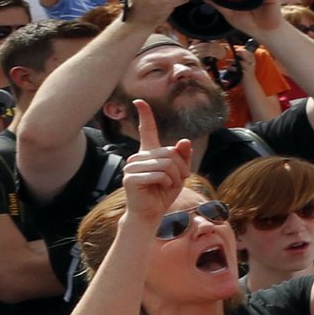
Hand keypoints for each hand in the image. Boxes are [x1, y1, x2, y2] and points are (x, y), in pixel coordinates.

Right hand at [118, 102, 197, 218]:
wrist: (152, 213)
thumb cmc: (164, 192)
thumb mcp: (179, 173)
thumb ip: (182, 157)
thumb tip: (183, 141)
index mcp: (149, 153)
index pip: (147, 131)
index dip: (145, 116)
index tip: (139, 101)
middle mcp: (138, 156)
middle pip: (169, 152)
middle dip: (180, 167)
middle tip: (177, 179)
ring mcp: (132, 167)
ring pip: (165, 163)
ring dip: (174, 177)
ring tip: (167, 185)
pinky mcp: (130, 178)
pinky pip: (159, 174)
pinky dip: (166, 183)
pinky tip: (159, 189)